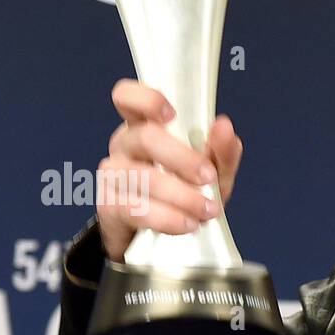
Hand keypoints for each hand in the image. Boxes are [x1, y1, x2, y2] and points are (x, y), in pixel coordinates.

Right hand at [95, 79, 243, 262]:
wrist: (163, 237)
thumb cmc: (186, 190)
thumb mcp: (213, 172)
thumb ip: (222, 151)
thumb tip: (224, 126)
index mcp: (145, 125)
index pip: (127, 97)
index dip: (145, 99)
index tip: (172, 114)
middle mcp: (125, 144)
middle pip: (144, 138)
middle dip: (182, 158)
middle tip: (209, 178)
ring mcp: (113, 174)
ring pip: (141, 177)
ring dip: (180, 195)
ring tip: (207, 210)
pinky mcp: (110, 206)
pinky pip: (135, 208)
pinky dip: (167, 218)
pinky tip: (188, 224)